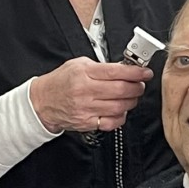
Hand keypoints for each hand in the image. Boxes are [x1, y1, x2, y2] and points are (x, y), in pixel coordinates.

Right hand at [29, 58, 152, 134]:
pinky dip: (121, 116)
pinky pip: (112, 122)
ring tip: (132, 96)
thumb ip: (100, 66)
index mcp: (83, 73)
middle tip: (140, 84)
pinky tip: (121, 110)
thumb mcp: (78, 65)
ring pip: (120, 106)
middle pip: (121, 90)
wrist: (42, 101)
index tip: (145, 72)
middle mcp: (85, 91)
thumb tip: (124, 68)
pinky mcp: (87, 122)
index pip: (116, 72)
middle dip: (137, 87)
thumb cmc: (60, 82)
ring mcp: (86, 109)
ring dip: (132, 101)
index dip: (135, 72)